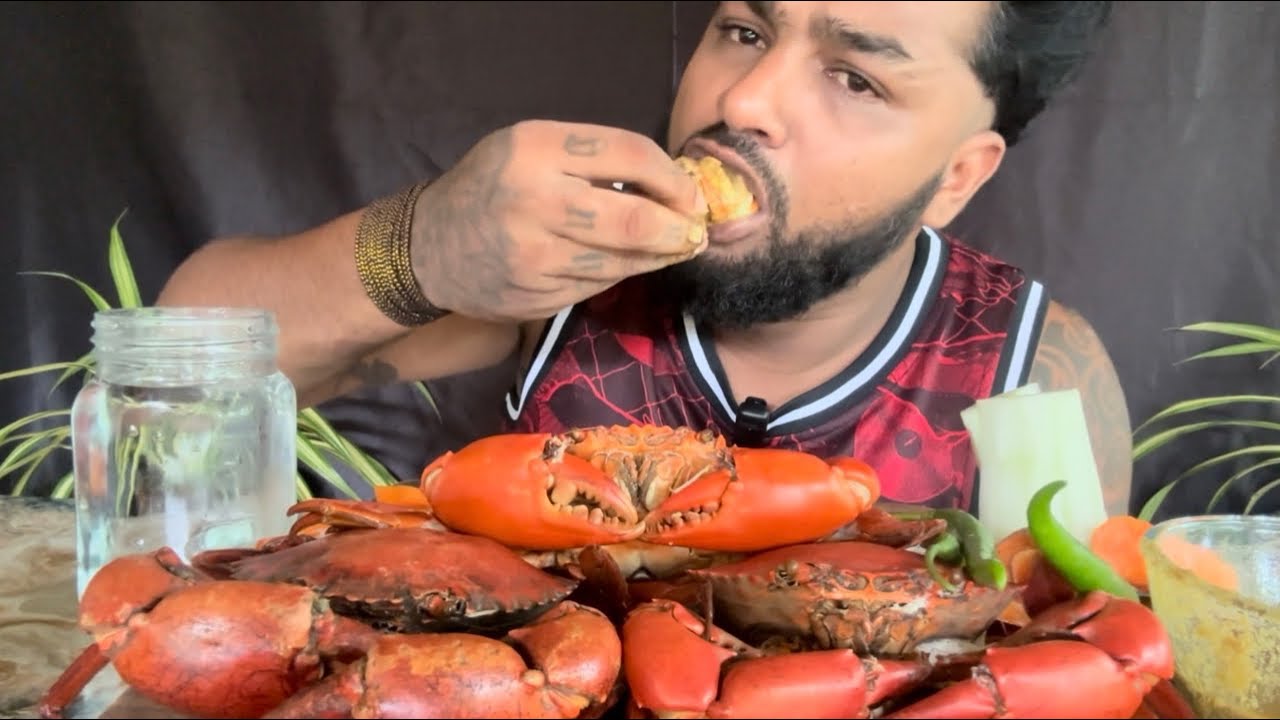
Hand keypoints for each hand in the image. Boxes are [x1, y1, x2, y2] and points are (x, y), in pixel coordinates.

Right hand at [408, 120, 708, 321]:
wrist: (427, 248)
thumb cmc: (490, 186)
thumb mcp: (528, 149)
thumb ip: (589, 158)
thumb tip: (668, 181)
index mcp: (535, 149)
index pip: (630, 154)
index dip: (673, 177)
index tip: (691, 192)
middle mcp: (534, 200)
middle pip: (634, 220)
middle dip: (679, 228)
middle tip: (697, 231)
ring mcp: (534, 255)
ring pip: (622, 260)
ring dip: (660, 256)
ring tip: (677, 248)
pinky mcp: (536, 296)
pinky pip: (599, 285)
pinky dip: (623, 274)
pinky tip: (629, 264)